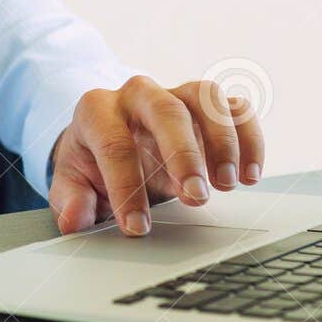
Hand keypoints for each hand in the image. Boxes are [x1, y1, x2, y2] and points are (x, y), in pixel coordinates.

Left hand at [48, 76, 264, 236]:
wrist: (107, 138)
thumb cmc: (92, 161)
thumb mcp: (71, 182)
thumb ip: (70, 200)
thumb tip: (73, 220)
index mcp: (97, 111)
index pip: (113, 144)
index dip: (125, 186)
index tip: (137, 227)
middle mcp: (137, 95)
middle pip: (165, 109)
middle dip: (183, 154)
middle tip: (195, 198)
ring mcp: (175, 94)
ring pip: (206, 97)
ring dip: (223, 140)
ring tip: (228, 185)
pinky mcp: (206, 106)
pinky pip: (235, 108)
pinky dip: (249, 137)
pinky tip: (251, 174)